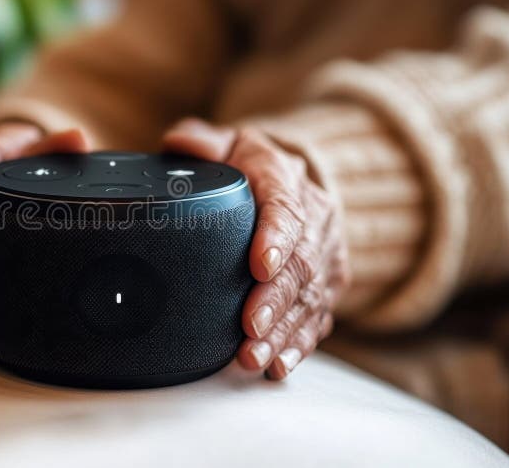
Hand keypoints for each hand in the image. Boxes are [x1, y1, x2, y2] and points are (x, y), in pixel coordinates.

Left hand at [163, 118, 348, 378]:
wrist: (297, 179)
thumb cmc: (250, 166)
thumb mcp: (229, 144)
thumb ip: (203, 143)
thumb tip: (179, 145)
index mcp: (284, 178)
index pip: (285, 207)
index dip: (275, 238)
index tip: (260, 265)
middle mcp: (315, 216)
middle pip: (301, 261)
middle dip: (274, 299)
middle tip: (249, 327)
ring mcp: (325, 252)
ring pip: (311, 296)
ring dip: (283, 331)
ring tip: (254, 357)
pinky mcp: (328, 281)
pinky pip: (319, 316)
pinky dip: (299, 343)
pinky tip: (278, 365)